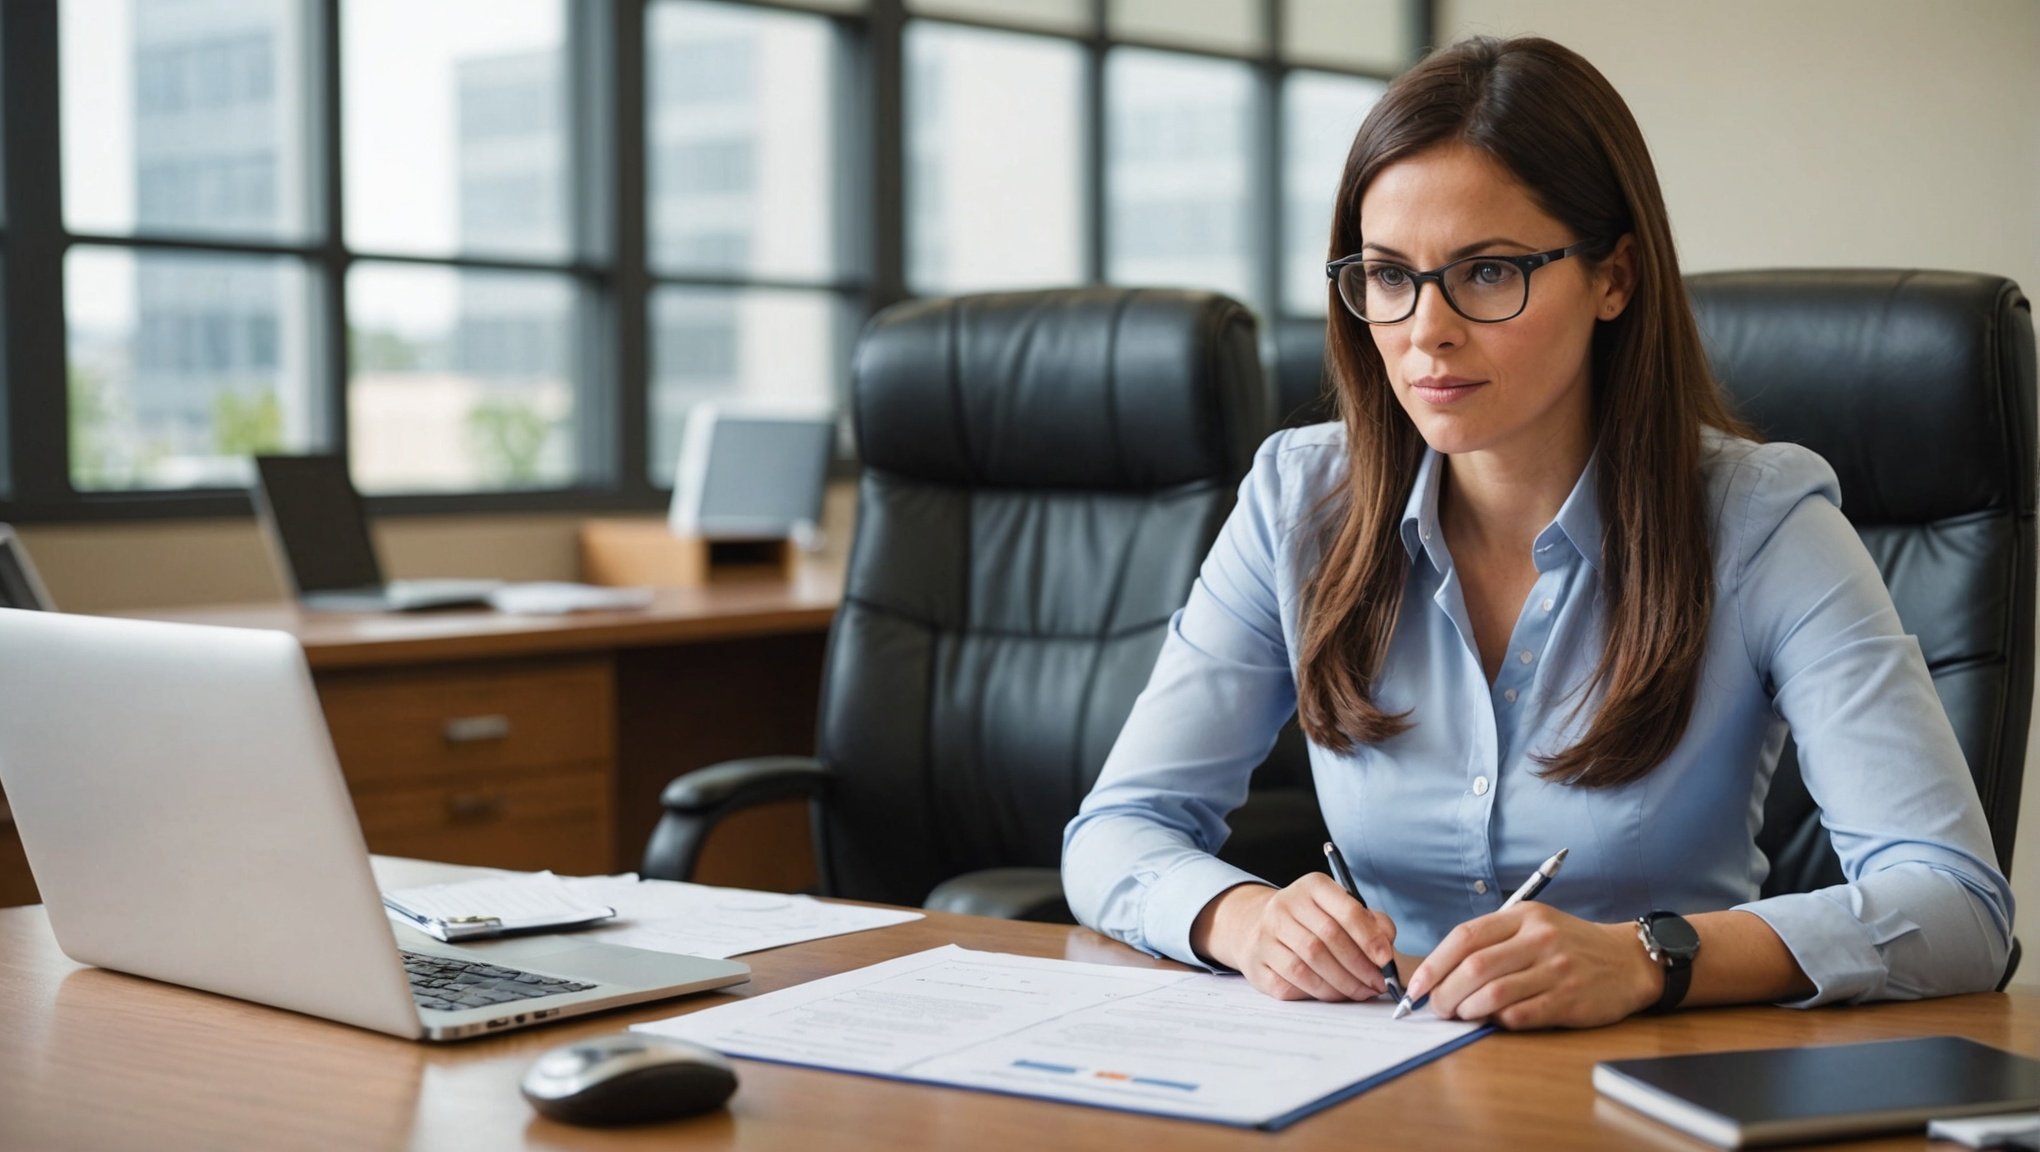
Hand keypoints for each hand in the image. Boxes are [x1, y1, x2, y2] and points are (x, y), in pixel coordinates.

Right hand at [1191, 876, 1398, 1001]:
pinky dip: (1316, 993)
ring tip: (1360, 992)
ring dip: (1340, 984)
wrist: (1260, 926)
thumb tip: (1385, 948)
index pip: (1346, 910)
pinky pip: (1289, 984)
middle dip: (1358, 967)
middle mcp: (1284, 905)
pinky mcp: (1256, 963)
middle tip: (1377, 984)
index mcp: (1312, 886)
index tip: (1385, 960)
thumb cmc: (1314, 920)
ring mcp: (1265, 934)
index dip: (1369, 937)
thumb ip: (1372, 923)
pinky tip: (1334, 994)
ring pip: (1307, 965)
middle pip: (1327, 940)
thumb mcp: (1342, 908)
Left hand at [1402, 904, 1661, 1028]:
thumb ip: (1494, 940)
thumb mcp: (1535, 924)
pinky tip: (1493, 1021)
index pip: (1465, 936)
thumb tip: (1443, 972)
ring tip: (1459, 1016)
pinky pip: (1521, 1015)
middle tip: (1435, 1008)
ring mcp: (1556, 970)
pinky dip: (1498, 1021)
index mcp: (1524, 916)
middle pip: (1474, 967)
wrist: (1629, 961)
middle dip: (1444, 992)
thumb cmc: (1570, 945)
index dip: (1434, 963)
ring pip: (1494, 993)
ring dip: (1467, 1009)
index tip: (1416, 986)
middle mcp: (1540, 939)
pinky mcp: (1570, 1000)